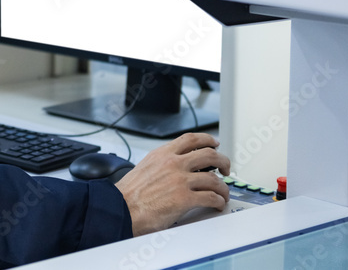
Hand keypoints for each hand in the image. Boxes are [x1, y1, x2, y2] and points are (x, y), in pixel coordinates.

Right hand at [115, 133, 230, 235]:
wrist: (121, 208)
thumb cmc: (129, 193)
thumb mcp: (145, 167)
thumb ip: (162, 163)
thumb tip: (176, 167)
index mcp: (162, 154)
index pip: (191, 139)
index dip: (208, 139)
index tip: (214, 143)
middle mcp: (173, 163)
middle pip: (209, 154)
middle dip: (223, 161)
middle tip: (226, 168)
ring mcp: (180, 180)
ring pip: (214, 178)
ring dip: (223, 187)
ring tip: (223, 193)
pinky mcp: (184, 199)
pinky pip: (211, 197)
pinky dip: (218, 201)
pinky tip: (216, 204)